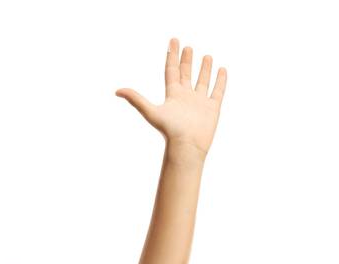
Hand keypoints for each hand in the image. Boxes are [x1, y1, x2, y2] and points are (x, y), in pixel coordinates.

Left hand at [115, 37, 226, 157]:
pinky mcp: (212, 108)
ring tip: (206, 56)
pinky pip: (217, 91)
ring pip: (203, 81)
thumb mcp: (151, 111)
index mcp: (172, 95)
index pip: (172, 71)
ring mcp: (199, 102)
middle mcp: (186, 97)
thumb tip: (116, 91)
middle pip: (186, 74)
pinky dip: (220, 81)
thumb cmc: (169, 131)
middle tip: (187, 47)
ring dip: (204, 69)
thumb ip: (136, 99)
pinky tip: (222, 70)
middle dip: (187, 60)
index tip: (173, 41)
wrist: (186, 147)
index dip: (172, 56)